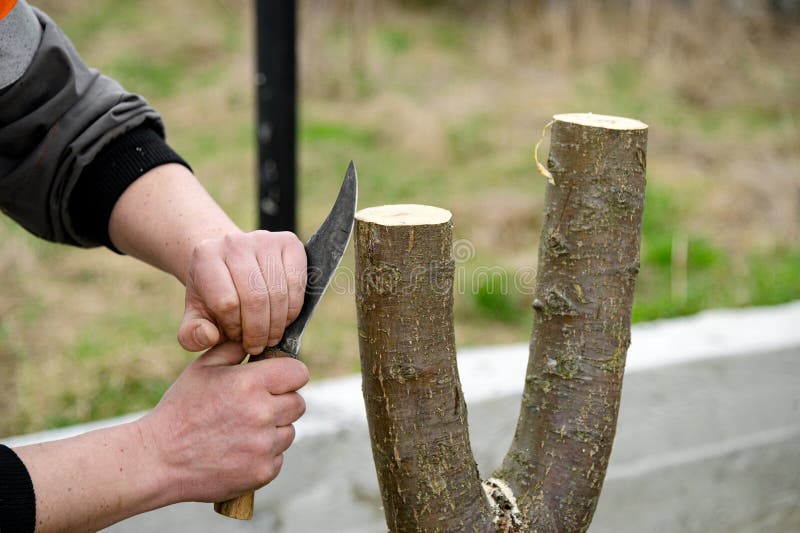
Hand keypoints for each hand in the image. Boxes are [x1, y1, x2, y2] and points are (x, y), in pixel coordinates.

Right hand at [137, 342, 308, 502]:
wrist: (158, 459)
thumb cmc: (181, 409)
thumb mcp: (203, 368)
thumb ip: (235, 348)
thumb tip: (261, 339)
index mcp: (249, 384)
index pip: (299, 373)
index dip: (289, 375)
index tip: (277, 381)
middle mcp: (262, 414)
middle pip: (298, 403)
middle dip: (281, 403)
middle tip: (253, 407)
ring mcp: (263, 446)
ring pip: (288, 432)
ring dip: (272, 430)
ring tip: (239, 431)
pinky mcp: (263, 472)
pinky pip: (278, 457)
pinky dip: (263, 455)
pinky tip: (236, 452)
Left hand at [177, 230, 306, 353]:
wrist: (232, 265)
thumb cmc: (215, 295)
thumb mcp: (196, 316)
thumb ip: (192, 334)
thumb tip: (209, 336)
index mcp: (205, 257)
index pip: (226, 302)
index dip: (235, 328)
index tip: (237, 338)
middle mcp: (233, 241)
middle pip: (255, 297)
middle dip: (259, 331)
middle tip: (258, 346)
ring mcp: (263, 238)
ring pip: (278, 292)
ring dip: (277, 323)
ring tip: (270, 335)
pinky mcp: (288, 241)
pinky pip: (297, 281)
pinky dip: (293, 307)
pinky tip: (284, 318)